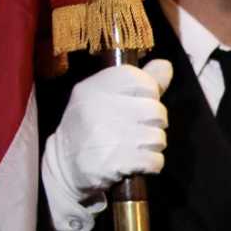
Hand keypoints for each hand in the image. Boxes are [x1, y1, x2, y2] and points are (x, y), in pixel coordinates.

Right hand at [42, 57, 173, 200]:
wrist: (64, 165)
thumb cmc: (91, 125)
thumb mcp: (104, 96)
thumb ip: (138, 81)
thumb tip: (166, 66)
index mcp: (95, 87)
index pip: (142, 81)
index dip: (149, 94)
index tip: (138, 103)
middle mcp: (100, 107)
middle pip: (156, 111)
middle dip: (154, 124)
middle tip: (137, 129)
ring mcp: (107, 136)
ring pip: (158, 137)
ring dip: (152, 145)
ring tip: (134, 146)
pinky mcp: (115, 162)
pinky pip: (155, 160)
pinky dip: (151, 164)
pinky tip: (136, 162)